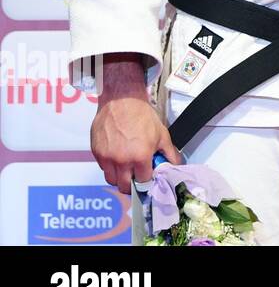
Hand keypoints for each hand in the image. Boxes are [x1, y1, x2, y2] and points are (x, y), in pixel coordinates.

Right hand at [90, 55, 179, 193]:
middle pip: (124, 186)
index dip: (147, 180)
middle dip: (131, 185)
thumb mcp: (162, 134)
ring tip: (126, 169)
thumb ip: (169, 153)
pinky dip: (109, 167)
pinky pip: (102, 167)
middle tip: (136, 179)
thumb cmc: (142, 115)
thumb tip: (175, 165)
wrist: (122, 101)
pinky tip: (117, 158)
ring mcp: (106, 157)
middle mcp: (121, 160)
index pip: (142, 181)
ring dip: (119, 178)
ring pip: (111, 179)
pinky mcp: (96, 152)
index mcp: (139, 157)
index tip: (148, 177)